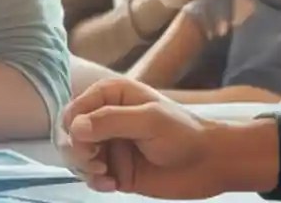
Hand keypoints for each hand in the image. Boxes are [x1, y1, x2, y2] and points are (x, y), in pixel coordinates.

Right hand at [61, 77, 228, 199]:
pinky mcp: (115, 169)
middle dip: (77, 151)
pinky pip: (90, 176)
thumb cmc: (184, 133)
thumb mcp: (149, 120)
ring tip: (104, 176)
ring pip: (77, 156)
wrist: (210, 163)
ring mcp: (110, 145)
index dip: (74, 128)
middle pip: (70, 134)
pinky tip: (111, 185)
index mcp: (111, 95)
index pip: (75, 109)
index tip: (88, 145)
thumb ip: (111, 121)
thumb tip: (75, 128)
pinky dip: (94, 181)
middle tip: (96, 163)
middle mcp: (106, 118)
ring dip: (84, 168)